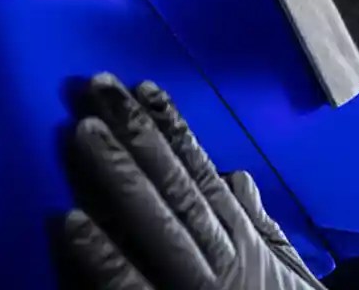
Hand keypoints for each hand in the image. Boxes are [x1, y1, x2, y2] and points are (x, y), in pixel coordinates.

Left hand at [61, 74, 325, 289]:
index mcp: (242, 244)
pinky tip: (70, 224)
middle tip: (97, 93)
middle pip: (174, 190)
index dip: (173, 130)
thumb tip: (235, 176)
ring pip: (157, 226)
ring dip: (118, 179)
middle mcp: (221, 262)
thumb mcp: (288, 276)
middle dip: (136, 139)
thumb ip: (262, 226)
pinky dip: (103, 259)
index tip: (145, 88)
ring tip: (80, 135)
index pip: (202, 176)